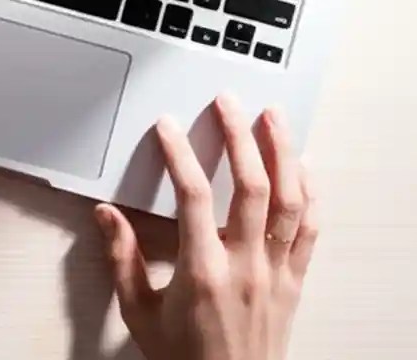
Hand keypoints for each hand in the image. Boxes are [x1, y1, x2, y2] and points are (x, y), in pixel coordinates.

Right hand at [96, 96, 316, 359]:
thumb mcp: (139, 312)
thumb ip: (123, 259)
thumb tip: (106, 216)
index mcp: (203, 272)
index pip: (193, 196)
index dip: (180, 155)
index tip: (169, 128)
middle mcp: (246, 267)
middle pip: (251, 186)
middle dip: (240, 136)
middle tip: (228, 104)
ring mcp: (276, 273)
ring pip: (290, 200)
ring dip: (283, 153)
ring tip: (273, 118)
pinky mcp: (295, 281)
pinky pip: (310, 228)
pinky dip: (310, 192)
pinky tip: (303, 167)